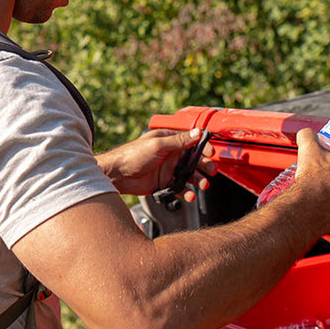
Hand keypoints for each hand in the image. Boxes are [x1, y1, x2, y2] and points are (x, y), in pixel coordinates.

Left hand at [98, 127, 216, 196]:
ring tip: (203, 185)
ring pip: (189, 175)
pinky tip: (189, 195)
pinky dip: (186, 192)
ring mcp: (168, 170)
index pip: (192, 142)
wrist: (117, 175)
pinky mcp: (164, 183)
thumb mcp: (157, 145)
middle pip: (194, 160)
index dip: (203, 148)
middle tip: (210, 172)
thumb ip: (179, 141)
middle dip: (204, 166)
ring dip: (198, 180)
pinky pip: (180, 188)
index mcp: (169, 141)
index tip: (212, 153)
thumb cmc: (132, 155)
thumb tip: (197, 132)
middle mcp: (171, 155)